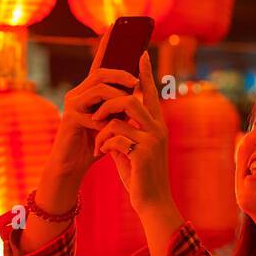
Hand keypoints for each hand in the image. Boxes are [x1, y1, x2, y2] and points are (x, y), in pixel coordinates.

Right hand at [17, 26, 137, 254]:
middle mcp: (78, 93)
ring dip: (117, 97)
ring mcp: (72, 105)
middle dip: (120, 73)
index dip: (106, 44)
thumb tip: (141, 87)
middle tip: (137, 79)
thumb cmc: (93, 143)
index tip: (115, 25)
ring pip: (97, 89)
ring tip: (128, 106)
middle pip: (100, 72)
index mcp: (89, 91)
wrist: (73, 165)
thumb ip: (122, 104)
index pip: (100, 63)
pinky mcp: (70, 120)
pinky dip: (106, 121)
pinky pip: (92, 113)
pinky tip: (109, 131)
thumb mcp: (113, 120)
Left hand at [89, 52, 177, 218]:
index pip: (151, 93)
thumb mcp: (132, 148)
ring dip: (103, 128)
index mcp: (157, 125)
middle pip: (131, 99)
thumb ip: (126, 129)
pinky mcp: (143, 154)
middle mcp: (159, 128)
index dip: (145, 73)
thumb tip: (112, 115)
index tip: (141, 53)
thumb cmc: (139, 175)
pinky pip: (115, 138)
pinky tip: (103, 154)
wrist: (152, 203)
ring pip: (119, 118)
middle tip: (96, 115)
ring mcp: (153, 141)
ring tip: (99, 141)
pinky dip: (103, 144)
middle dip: (108, 105)